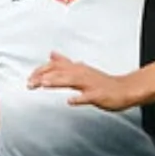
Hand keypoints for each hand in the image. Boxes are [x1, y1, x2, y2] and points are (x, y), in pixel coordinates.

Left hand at [27, 52, 142, 110]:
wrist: (126, 90)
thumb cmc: (102, 82)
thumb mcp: (81, 70)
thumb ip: (65, 63)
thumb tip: (51, 54)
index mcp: (77, 69)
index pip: (56, 65)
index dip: (41, 71)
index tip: (29, 78)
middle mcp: (83, 74)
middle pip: (61, 72)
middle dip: (44, 76)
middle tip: (29, 83)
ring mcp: (91, 84)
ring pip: (73, 81)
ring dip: (58, 81)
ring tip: (44, 84)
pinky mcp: (99, 95)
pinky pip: (89, 96)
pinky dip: (80, 98)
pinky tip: (70, 101)